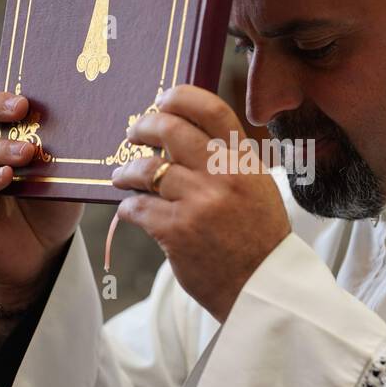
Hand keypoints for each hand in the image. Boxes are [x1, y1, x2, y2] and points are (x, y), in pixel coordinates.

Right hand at [0, 91, 82, 308]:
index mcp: (1, 133)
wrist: (41, 255)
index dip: (5, 94)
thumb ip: (65, 152)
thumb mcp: (65, 176)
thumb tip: (87, 123)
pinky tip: (4, 177)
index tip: (29, 96)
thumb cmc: (53, 209)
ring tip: (26, 153)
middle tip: (22, 108)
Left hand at [112, 85, 290, 320]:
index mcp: (244, 162)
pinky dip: (128, 207)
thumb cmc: (258, 239)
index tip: (162, 100)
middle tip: (132, 134)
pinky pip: (137, 207)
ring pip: (146, 170)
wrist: (262, 289)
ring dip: (127, 171)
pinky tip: (131, 210)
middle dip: (142, 127)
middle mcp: (224, 176)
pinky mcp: (177, 232)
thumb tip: (181, 133)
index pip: (212, 110)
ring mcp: (200, 203)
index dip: (181, 97)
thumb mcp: (256, 188)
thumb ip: (227, 160)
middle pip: (170, 130)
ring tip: (122, 176)